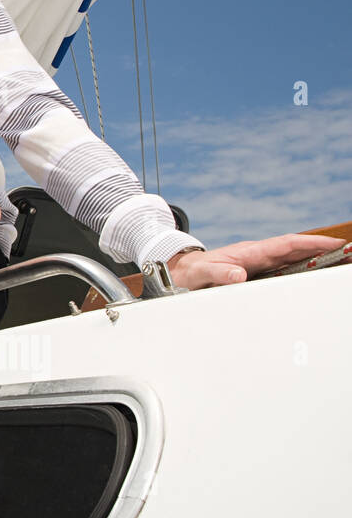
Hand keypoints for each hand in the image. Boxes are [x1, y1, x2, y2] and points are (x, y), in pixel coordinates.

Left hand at [164, 234, 344, 290]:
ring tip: (339, 258)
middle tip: (347, 249)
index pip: (286, 244)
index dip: (311, 242)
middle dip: (322, 247)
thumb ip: (219, 273)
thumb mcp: (203, 273)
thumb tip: (238, 275)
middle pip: (296, 248)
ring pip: (293, 257)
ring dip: (315, 257)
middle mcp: (258, 254)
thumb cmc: (192, 271)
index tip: (334, 242)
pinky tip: (315, 271)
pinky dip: (302, 266)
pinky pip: (285, 267)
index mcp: (249, 252)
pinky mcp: (257, 271)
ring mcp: (259, 262)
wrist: (182, 272)